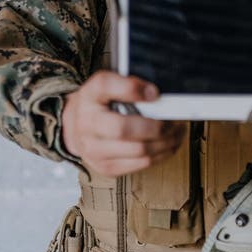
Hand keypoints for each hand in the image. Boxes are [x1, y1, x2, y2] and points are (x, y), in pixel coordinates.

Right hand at [62, 71, 183, 176]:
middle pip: (126, 129)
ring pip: (140, 151)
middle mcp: (87, 126)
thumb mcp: (105, 83)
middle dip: (157, 125)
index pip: (106, 87)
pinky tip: (169, 144)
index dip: (132, 89)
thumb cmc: (97, 103)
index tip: (154, 92)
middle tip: (174, 119)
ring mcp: (96, 151)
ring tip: (177, 131)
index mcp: (89, 98)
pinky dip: (162, 154)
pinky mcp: (107, 168)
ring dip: (166, 141)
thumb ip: (127, 83)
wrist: (75, 127)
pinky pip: (141, 164)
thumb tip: (153, 93)